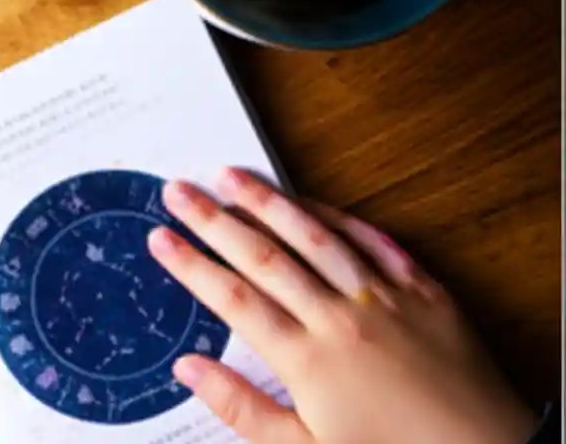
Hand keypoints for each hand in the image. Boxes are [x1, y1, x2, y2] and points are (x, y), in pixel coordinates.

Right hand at [150, 168, 536, 443]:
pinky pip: (374, 240)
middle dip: (213, 220)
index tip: (160, 237)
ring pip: (314, 236)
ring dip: (268, 202)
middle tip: (178, 190)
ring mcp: (383, 299)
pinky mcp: (423, 291)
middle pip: (263, 256)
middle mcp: (340, 319)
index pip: (233, 299)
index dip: (191, 264)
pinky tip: (311, 201)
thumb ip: (244, 408)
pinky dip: (337, 216)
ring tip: (232, 175)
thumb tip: (189, 369)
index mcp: (307, 360)